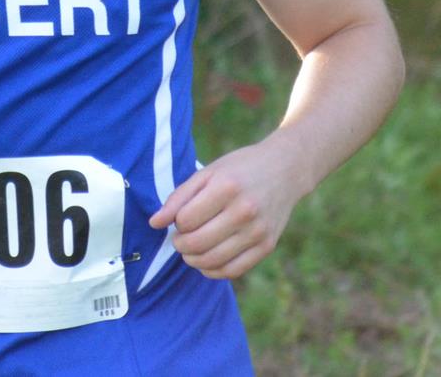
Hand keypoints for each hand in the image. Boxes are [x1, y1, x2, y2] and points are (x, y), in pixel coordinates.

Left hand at [149, 142, 303, 279]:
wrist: (286, 169)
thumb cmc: (240, 169)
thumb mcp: (208, 172)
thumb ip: (179, 197)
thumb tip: (155, 223)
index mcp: (227, 187)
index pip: (186, 220)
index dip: (176, 222)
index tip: (180, 217)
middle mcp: (245, 210)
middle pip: (197, 243)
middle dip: (180, 244)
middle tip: (180, 238)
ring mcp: (258, 231)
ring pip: (212, 261)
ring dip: (193, 259)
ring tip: (191, 249)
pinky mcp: (267, 246)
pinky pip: (233, 270)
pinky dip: (213, 271)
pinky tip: (207, 259)